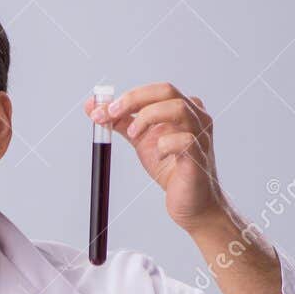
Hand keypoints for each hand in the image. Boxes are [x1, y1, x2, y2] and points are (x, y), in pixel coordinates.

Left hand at [85, 82, 227, 231]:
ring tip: (133, 135)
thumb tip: (93, 107)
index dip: (127, 96)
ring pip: (179, 109)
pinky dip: (165, 145)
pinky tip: (158, 157)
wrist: (191, 202)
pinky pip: (185, 141)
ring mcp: (201, 135)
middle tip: (111, 113)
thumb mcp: (141, 140)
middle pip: (167, 91)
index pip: (155, 91)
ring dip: (148, 117)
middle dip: (134, 99)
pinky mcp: (200, 157)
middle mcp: (195, 117)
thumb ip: (121, 122)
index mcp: (181, 109)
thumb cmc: (170, 168)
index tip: (99, 109)